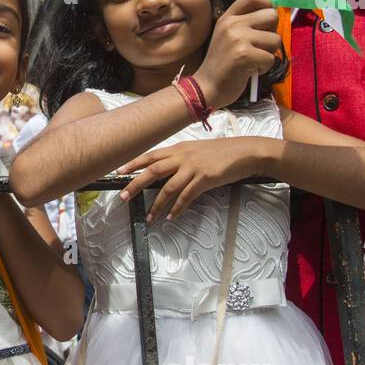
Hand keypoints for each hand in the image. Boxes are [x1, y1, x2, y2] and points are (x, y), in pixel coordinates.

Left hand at [113, 138, 264, 220]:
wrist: (246, 152)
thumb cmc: (222, 152)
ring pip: (168, 188)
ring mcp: (194, 168)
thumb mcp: (197, 150)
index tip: (119, 171)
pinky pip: (186, 197)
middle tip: (124, 196)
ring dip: (157, 204)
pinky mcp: (205, 179)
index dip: (134, 163)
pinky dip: (178, 208)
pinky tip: (172, 217)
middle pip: (153, 171)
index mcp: (179, 148)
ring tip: (150, 217)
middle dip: (136, 184)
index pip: (151, 155)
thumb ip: (180, 158)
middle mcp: (183, 156)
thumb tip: (165, 169)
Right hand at [192, 0, 281, 108]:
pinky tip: (250, 71)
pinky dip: (264, 68)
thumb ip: (244, 25)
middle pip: (271, 16)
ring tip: (253, 60)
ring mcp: (238, 39)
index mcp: (227, 18)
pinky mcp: (245, 55)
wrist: (206, 87)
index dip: (266, 4)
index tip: (266, 19)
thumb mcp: (226, 37)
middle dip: (271, 33)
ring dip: (269, 53)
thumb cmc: (221, 65)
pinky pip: (271, 58)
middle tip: (259, 46)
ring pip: (275, 39)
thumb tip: (272, 16)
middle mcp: (232, 24)